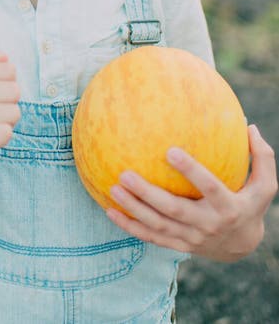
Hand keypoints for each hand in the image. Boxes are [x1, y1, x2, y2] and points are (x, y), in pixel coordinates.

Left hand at [105, 124, 277, 260]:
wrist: (242, 246)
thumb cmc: (250, 205)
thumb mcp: (265, 186)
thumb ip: (261, 157)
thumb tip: (251, 126)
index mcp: (228, 207)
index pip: (209, 187)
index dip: (192, 172)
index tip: (171, 150)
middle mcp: (208, 224)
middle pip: (174, 210)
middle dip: (149, 194)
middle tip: (125, 174)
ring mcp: (191, 238)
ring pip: (158, 226)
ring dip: (134, 209)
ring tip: (113, 189)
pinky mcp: (179, 245)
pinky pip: (151, 238)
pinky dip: (130, 227)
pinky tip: (110, 211)